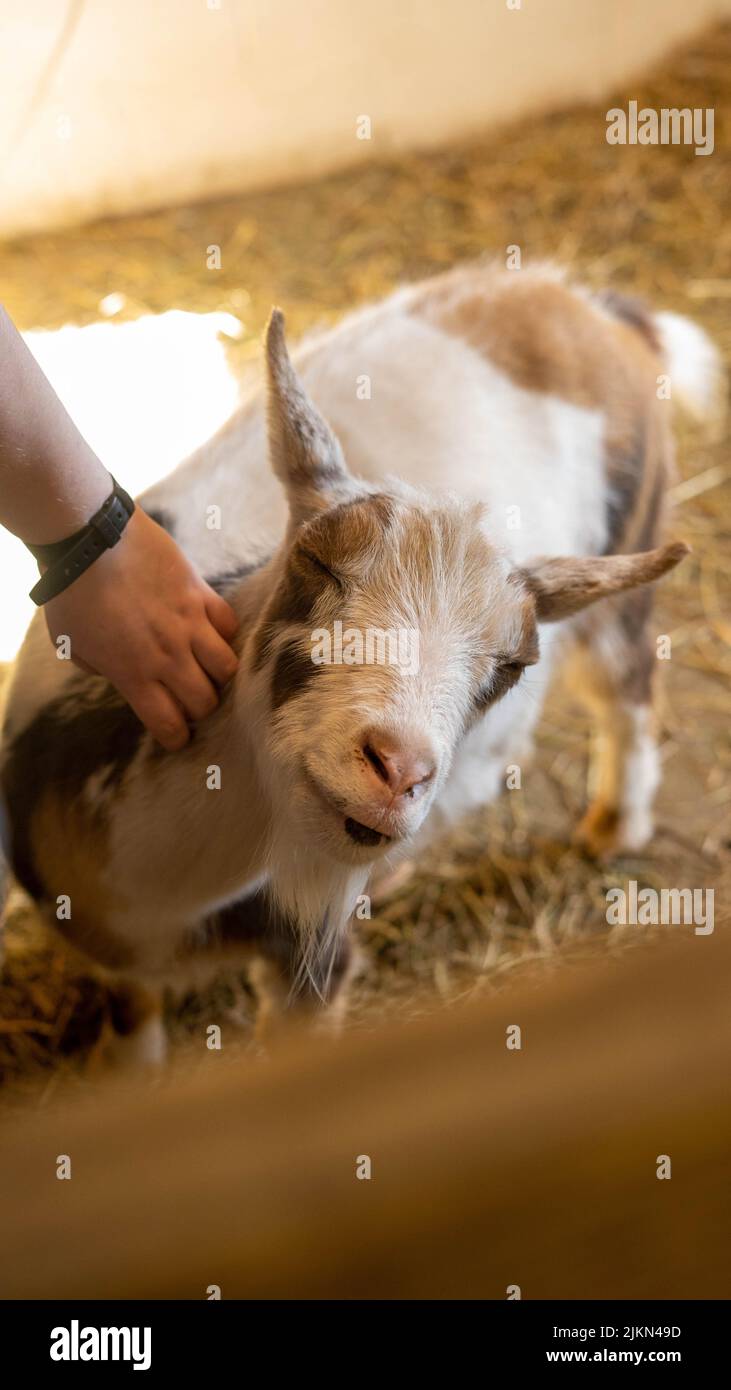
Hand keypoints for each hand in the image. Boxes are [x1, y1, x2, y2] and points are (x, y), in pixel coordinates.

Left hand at [44, 508, 238, 749]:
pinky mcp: (200, 593)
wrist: (90, 540)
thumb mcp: (71, 644)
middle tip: (191, 700)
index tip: (177, 735)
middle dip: (200, 709)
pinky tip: (213, 632)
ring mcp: (188, 624)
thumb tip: (116, 671)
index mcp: (134, 674)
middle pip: (205, 701)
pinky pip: (228, 624)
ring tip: (208, 669)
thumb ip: (99, 666)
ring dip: (218, 674)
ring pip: (227, 667)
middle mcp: (168, 655)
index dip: (176, 737)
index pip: (169, 723)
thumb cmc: (72, 593)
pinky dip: (224, 634)